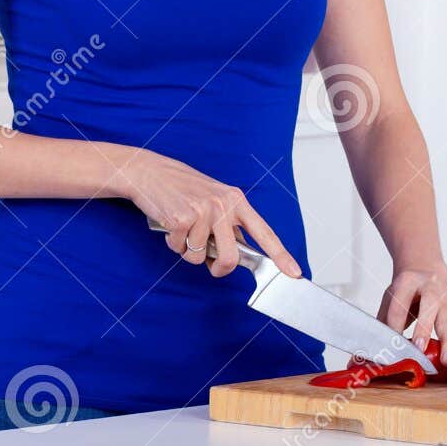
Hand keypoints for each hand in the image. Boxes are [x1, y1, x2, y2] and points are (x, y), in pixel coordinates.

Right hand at [125, 150, 301, 278]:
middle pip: (232, 258)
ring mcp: (204, 211)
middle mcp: (225, 205)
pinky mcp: (182, 217)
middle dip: (219, 268)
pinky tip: (171, 224)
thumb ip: (229, 225)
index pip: (264, 232)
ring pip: (199, 257)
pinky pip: (180, 249)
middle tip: (208, 261)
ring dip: (187, 250)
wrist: (151, 172)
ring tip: (183, 228)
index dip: (282, 255)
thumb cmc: (184, 189)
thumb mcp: (215, 200)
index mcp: (237, 201)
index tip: (295, 273)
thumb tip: (235, 257)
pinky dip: (173, 243)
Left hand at [378, 263, 446, 364]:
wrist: (426, 270)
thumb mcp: (391, 298)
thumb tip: (370, 352)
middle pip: (429, 307)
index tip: (393, 345)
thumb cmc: (407, 289)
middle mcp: (430, 286)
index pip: (400, 305)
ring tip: (446, 360)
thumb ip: (383, 322)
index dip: (396, 325)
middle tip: (420, 349)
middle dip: (424, 329)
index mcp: (408, 282)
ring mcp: (445, 296)